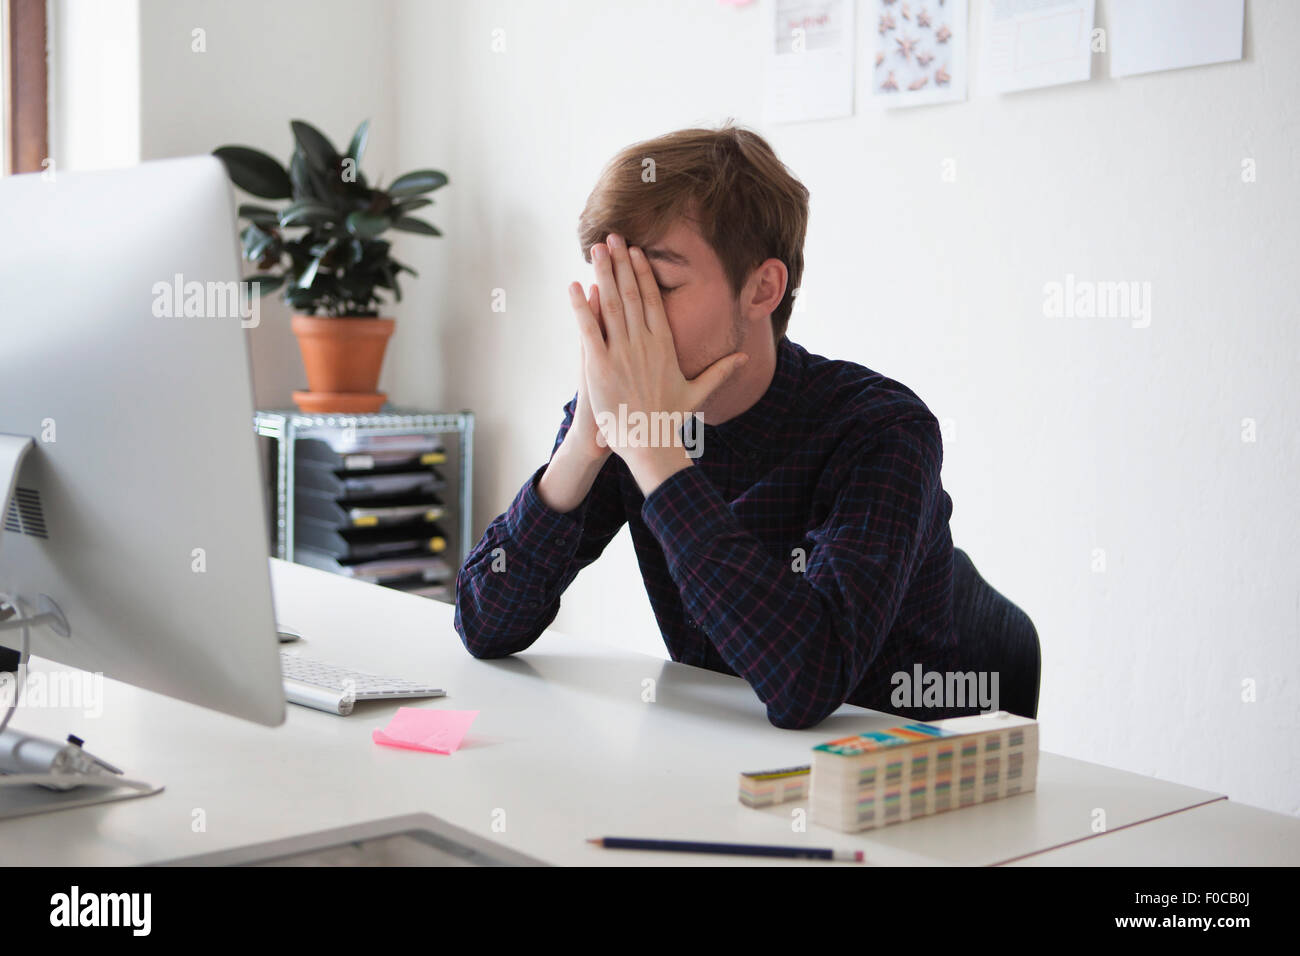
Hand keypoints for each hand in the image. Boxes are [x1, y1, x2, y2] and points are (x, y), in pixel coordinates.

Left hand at [568, 233, 747, 494]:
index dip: (643, 273)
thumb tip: (745, 359)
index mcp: (665, 345)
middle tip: (612, 237)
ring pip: (609, 305)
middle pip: (631, 294)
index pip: (653, 300)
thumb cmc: (670, 421)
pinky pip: (588, 329)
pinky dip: (580, 306)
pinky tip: (574, 285)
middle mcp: (644, 343)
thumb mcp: (698, 392)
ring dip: (602, 274)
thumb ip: (720, 371)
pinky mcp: (600, 366)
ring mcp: (621, 353)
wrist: (650, 445)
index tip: (637, 252)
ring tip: (596, 250)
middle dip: (621, 263)